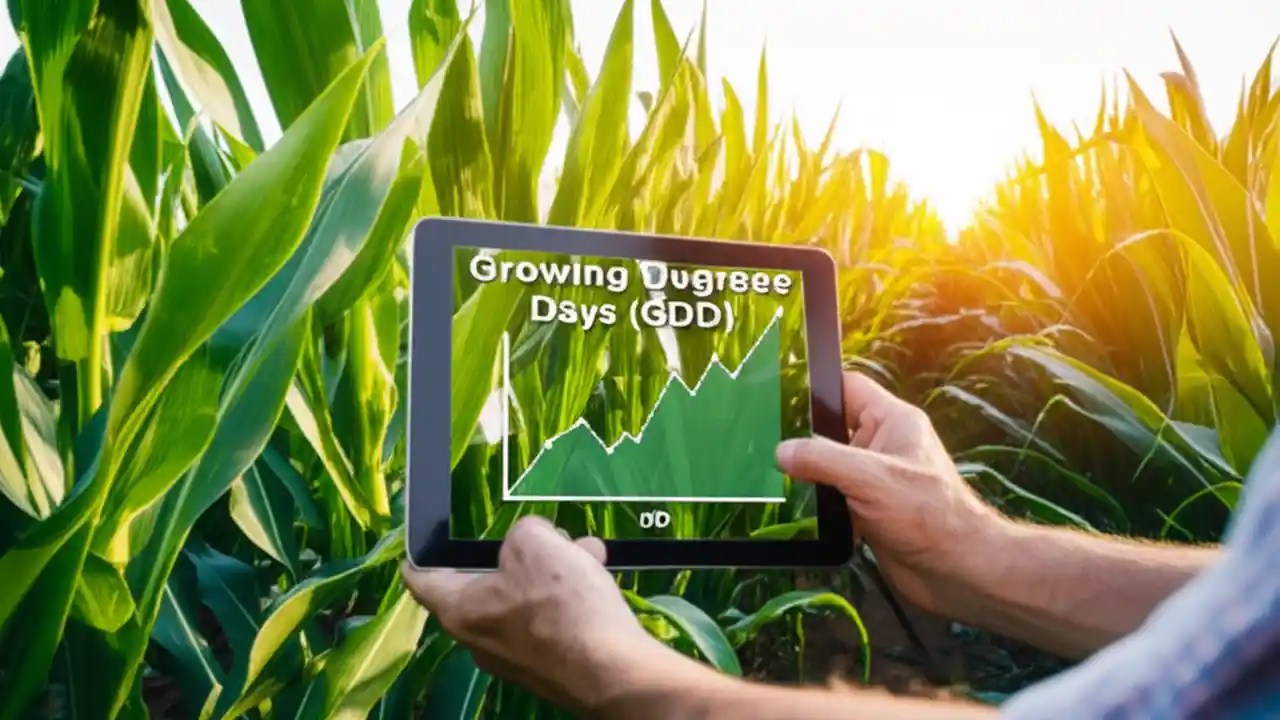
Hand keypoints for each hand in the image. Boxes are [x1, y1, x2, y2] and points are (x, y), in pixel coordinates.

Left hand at [402, 516, 676, 713]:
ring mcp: (516, 659)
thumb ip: (524, 532)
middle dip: (521, 553)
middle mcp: (480, 640)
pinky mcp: (549, 667)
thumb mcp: (536, 543)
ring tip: (586, 553)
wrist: (613, 671)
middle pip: (487, 583)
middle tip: (547, 536)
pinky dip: (572, 596)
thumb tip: (532, 542)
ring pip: (527, 597)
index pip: (421, 579)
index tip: (423, 540)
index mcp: (460, 610)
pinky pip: (552, 619)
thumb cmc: (561, 604)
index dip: (420, 553)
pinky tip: (599, 578)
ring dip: (556, 569)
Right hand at [775, 372, 1005, 615]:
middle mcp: (885, 444)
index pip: (849, 388)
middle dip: (806, 440)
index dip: (818, 389)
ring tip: (777, 481)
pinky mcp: (872, 509)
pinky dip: (822, 506)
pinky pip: (837, 497)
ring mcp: (878, 478)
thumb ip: (822, 459)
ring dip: (812, 477)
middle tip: (769, 447)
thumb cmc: (926, 515)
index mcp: (893, 420)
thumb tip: (782, 451)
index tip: (780, 401)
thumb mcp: (869, 478)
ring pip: (832, 467)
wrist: (958, 571)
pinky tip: (803, 514)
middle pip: (834, 429)